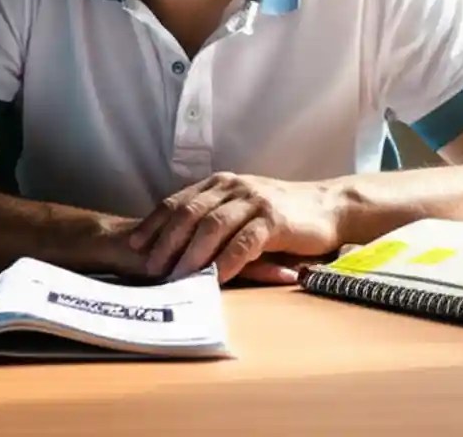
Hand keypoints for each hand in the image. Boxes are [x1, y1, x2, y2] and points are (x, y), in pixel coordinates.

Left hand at [128, 172, 345, 283]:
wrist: (328, 208)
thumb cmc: (282, 213)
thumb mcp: (242, 207)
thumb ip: (215, 216)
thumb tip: (176, 243)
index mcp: (220, 183)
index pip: (178, 201)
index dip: (154, 222)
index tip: (134, 243)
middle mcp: (233, 187)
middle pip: (189, 213)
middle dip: (165, 241)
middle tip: (150, 267)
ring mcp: (253, 201)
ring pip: (213, 226)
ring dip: (191, 254)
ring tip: (177, 277)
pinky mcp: (274, 220)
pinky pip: (244, 242)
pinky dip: (226, 261)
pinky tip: (214, 279)